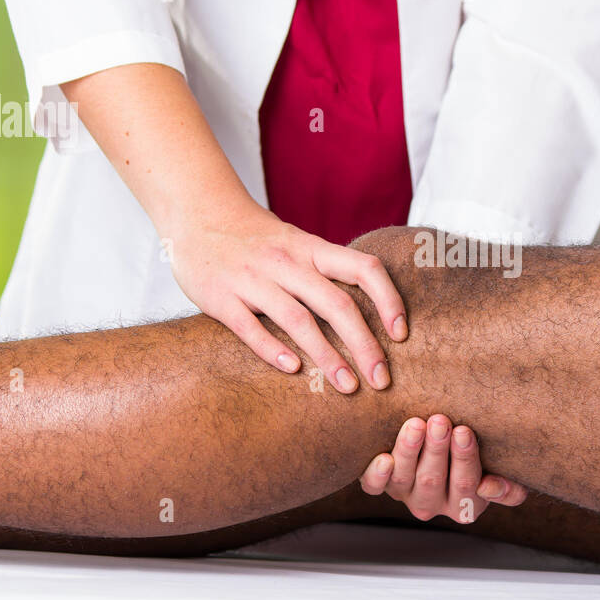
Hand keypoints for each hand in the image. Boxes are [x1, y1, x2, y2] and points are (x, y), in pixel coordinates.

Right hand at [170, 202, 406, 391]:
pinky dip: (272, 350)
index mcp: (312, 249)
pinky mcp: (221, 297)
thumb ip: (328, 271)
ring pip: (298, 320)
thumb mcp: (298, 244)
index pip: (364, 269)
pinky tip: (293, 371)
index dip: (389, 301)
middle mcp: (287, 263)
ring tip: (347, 387)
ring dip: (327, 357)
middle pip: (337, 305)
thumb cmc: (257, 239)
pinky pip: (249, 327)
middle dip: (365, 346)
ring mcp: (253, 279)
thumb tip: (374, 311)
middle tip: (382, 380)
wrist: (197, 213)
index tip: (401, 336)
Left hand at [359, 414, 527, 522]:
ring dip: (409, 451)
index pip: (466, 486)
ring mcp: (404, 493)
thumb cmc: (480, 455)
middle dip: (437, 449)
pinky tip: (383, 458)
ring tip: (415, 424)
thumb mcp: (501, 473)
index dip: (464, 459)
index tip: (464, 431)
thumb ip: (509, 489)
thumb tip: (489, 487)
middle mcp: (432, 503)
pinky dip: (377, 475)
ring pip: (403, 479)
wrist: (446, 439)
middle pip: (433, 480)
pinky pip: (374, 486)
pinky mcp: (381, 483)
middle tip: (440, 422)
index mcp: (465, 505)